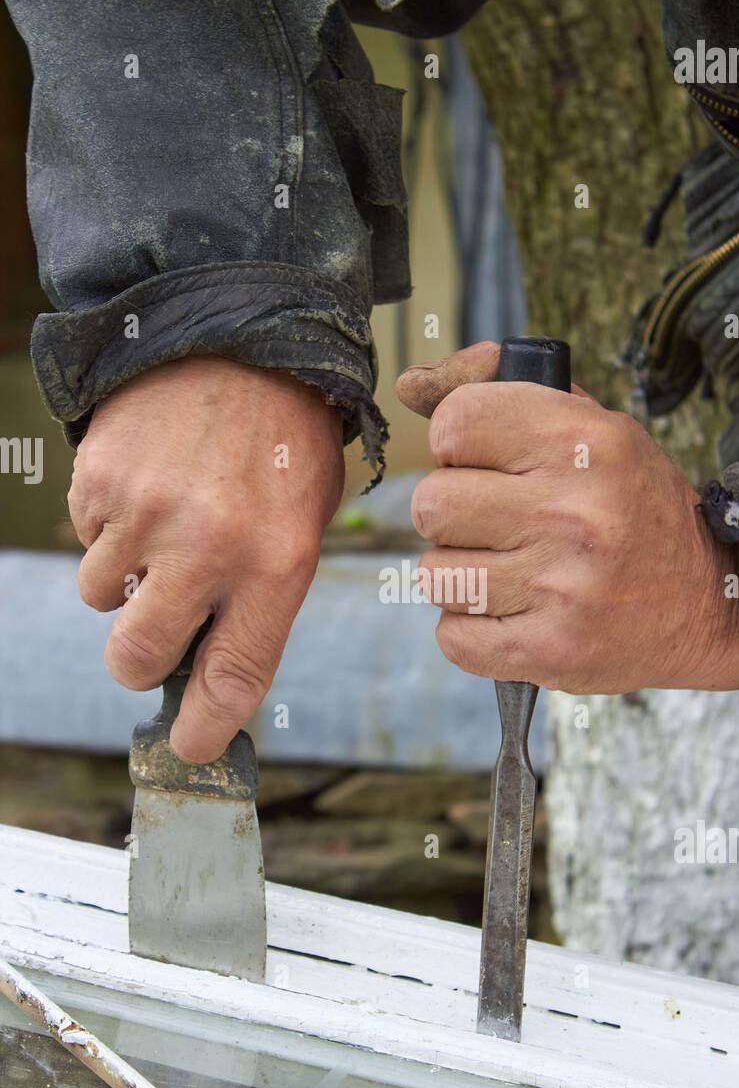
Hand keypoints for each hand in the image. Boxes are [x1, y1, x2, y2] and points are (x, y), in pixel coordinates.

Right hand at [69, 357, 343, 761]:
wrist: (239, 338)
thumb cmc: (282, 444)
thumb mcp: (302, 525)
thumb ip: (259, 600)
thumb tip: (209, 675)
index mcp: (275, 562)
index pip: (233, 678)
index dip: (206, 729)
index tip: (192, 749)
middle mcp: (208, 545)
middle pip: (139, 656)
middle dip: (138, 662)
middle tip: (152, 639)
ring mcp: (146, 513)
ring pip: (101, 599)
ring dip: (123, 582)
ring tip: (164, 526)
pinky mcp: (100, 482)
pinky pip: (87, 539)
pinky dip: (109, 530)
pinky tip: (148, 488)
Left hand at [397, 342, 738, 693]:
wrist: (715, 603)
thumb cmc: (635, 508)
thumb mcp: (592, 428)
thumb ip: (500, 392)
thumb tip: (409, 385)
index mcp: (586, 441)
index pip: (455, 423)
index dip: (457, 446)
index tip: (485, 464)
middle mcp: (576, 510)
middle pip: (431, 505)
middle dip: (454, 517)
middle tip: (498, 526)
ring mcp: (564, 586)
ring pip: (435, 574)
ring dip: (463, 577)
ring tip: (514, 573)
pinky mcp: (553, 650)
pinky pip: (453, 637)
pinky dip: (472, 631)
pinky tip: (517, 614)